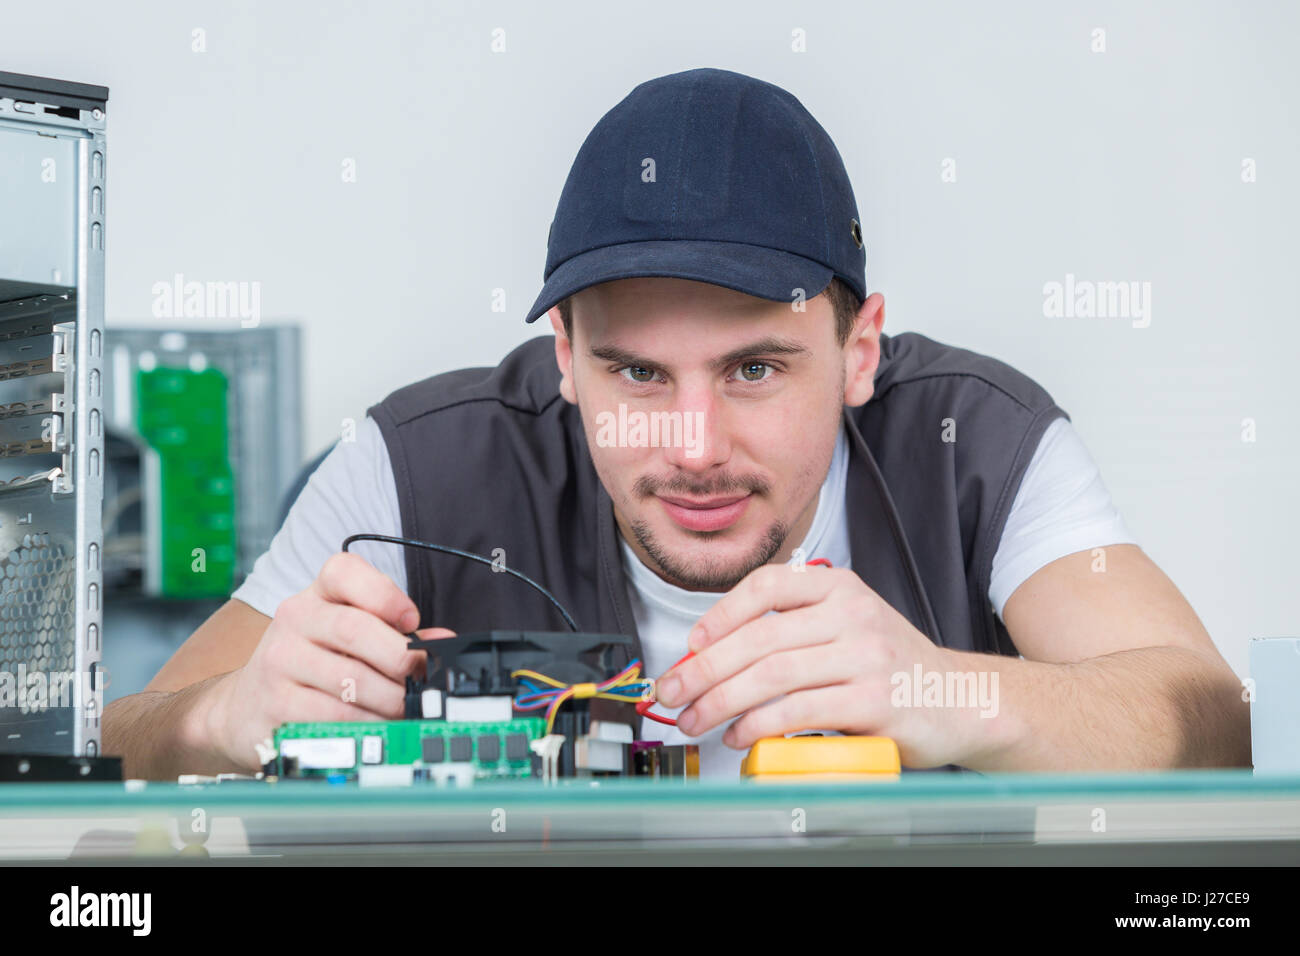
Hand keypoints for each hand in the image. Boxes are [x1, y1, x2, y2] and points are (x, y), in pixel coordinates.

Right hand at [205, 551, 452, 770]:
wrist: (244, 704)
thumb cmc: (311, 663)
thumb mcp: (346, 637)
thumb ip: (394, 633)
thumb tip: (443, 641)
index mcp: (317, 594)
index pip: (344, 571)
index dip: (384, 594)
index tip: (412, 620)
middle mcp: (293, 619)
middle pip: (354, 629)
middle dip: (400, 658)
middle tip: (423, 678)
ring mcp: (279, 661)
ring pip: (348, 680)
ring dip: (390, 700)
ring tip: (406, 708)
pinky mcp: (274, 704)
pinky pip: (333, 716)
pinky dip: (366, 724)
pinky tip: (377, 725)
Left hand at [652, 564, 964, 767]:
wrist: (961, 701)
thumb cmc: (890, 667)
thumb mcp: (847, 625)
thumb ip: (792, 629)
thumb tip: (711, 654)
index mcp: (840, 588)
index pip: (766, 586)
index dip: (721, 615)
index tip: (690, 644)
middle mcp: (852, 615)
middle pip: (759, 638)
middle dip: (704, 668)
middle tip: (673, 691)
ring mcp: (865, 657)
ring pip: (772, 675)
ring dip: (721, 701)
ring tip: (696, 719)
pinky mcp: (873, 703)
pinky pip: (798, 711)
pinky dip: (758, 726)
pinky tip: (739, 735)